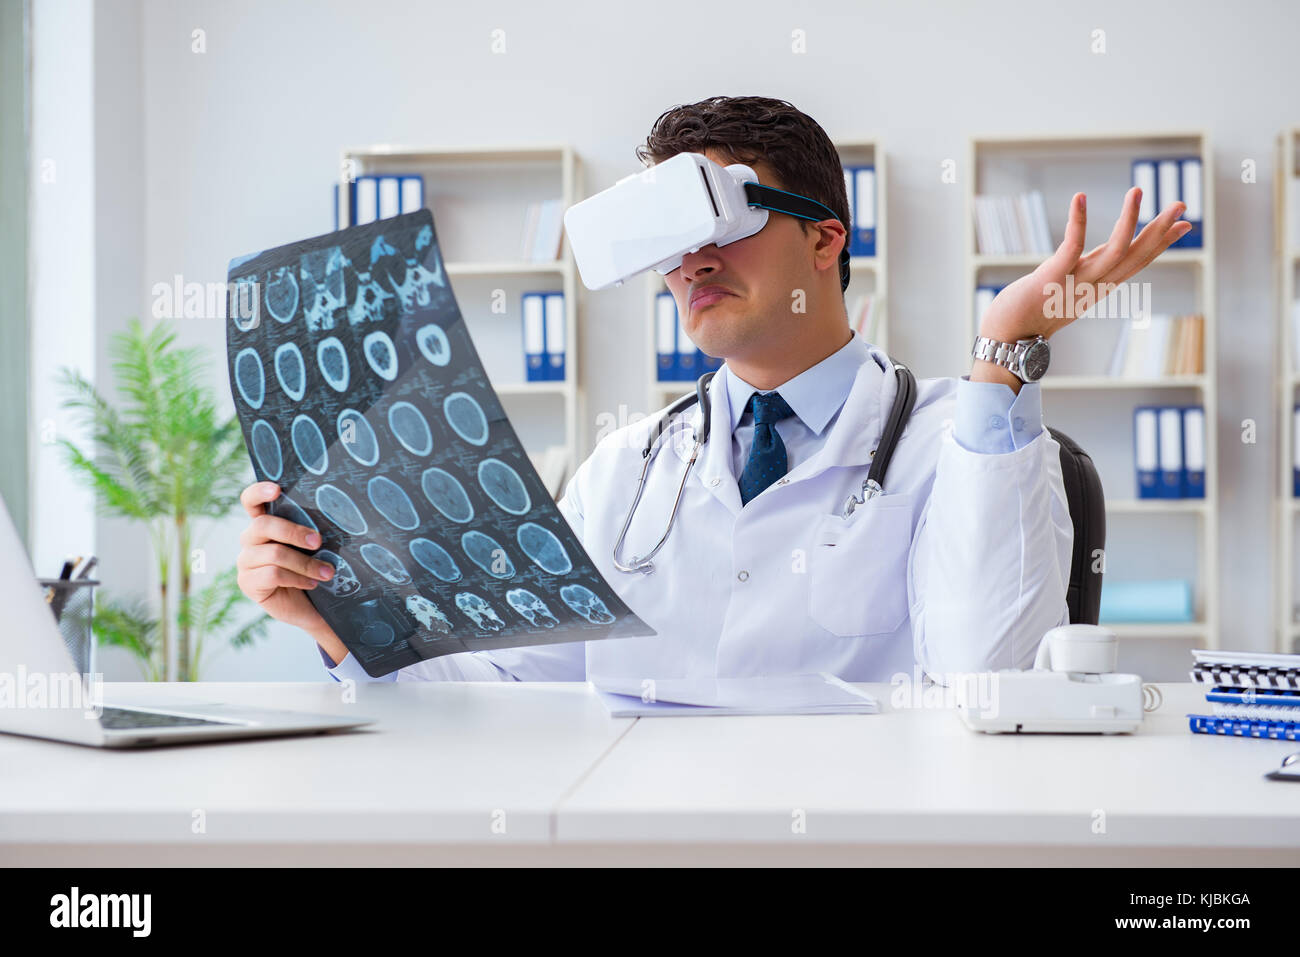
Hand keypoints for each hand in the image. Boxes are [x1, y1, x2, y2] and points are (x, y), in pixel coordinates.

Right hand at [236, 482, 345, 659]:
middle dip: (294, 532)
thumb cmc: (315, 569)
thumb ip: (311, 530)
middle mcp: (250, 540)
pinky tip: (311, 584)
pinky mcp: (247, 583)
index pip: (251, 501)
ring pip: (274, 553)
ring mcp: (246, 561)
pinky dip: (297, 578)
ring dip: (305, 563)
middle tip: (318, 541)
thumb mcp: (315, 547)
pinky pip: (273, 574)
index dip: (259, 492)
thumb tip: (333, 512)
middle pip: (263, 525)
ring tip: (327, 573)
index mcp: (265, 524)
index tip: (277, 489)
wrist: (314, 608)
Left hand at [979, 188, 1192, 344]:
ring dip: (1128, 220)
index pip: (1137, 264)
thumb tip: (1105, 257)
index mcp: (1098, 289)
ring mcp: (1073, 284)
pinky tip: (1081, 197)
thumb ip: (1088, 273)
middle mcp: (1092, 287)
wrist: (1006, 339)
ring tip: (1137, 190)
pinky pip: (1071, 247)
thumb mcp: (1068, 291)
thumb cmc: (1032, 312)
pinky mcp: (1050, 279)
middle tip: (1182, 204)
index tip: (1186, 225)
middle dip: (1160, 231)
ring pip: (1113, 251)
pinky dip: (1078, 222)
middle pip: (1135, 258)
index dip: (1161, 244)